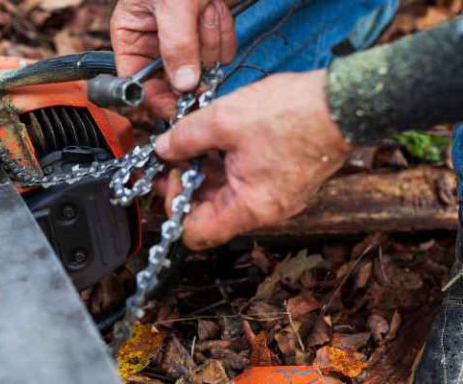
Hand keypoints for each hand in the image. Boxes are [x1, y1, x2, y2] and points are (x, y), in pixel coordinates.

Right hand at [111, 0, 235, 117]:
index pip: (135, 80)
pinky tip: (216, 6)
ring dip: (209, 36)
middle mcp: (154, 37)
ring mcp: (183, 35)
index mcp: (130, 31)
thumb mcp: (174, 3)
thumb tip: (183, 85)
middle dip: (192, 57)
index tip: (178, 106)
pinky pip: (220, 50)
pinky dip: (223, 29)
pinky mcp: (206, 30)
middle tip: (197, 38)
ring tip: (204, 6)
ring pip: (201, 63)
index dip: (156, 97)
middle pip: (174, 77)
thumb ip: (177, 45)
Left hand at [154, 70, 351, 249]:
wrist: (346, 101)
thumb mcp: (224, 120)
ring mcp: (276, 197)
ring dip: (206, 172)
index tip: (172, 175)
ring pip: (226, 194)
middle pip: (209, 213)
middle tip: (174, 156)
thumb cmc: (292, 113)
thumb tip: (162, 148)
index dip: (175, 207)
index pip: (196, 233)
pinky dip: (227, 164)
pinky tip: (220, 138)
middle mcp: (264, 211)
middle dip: (187, 185)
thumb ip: (186, 137)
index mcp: (249, 207)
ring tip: (196, 141)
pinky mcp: (284, 181)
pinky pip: (245, 181)